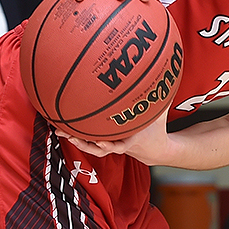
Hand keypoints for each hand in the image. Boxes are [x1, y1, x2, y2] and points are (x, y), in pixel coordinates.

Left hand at [53, 108, 176, 164]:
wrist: (154, 150)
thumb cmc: (156, 130)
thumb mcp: (160, 115)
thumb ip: (161, 98)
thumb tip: (167, 78)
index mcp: (131, 140)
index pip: (120, 145)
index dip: (110, 145)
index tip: (100, 141)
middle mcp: (118, 144)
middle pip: (98, 147)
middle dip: (83, 142)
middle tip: (71, 135)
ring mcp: (110, 145)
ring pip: (90, 146)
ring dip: (75, 140)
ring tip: (60, 132)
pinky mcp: (105, 142)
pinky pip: (89, 141)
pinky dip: (77, 135)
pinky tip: (64, 126)